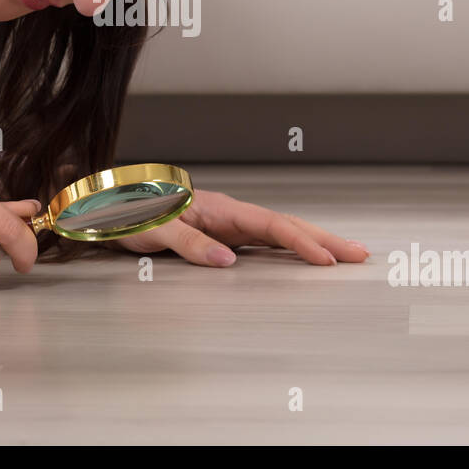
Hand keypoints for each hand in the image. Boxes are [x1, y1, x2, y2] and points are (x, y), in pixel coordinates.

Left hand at [104, 188, 369, 267]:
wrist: (107, 207)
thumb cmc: (127, 214)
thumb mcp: (153, 230)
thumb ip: (188, 244)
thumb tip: (228, 261)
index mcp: (219, 209)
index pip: (271, 225)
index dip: (301, 242)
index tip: (327, 259)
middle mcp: (230, 214)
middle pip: (286, 225)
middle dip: (324, 239)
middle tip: (360, 254)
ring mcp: (229, 224)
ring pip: (280, 232)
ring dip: (313, 242)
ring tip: (344, 256)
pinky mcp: (223, 235)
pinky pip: (266, 241)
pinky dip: (292, 247)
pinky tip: (306, 258)